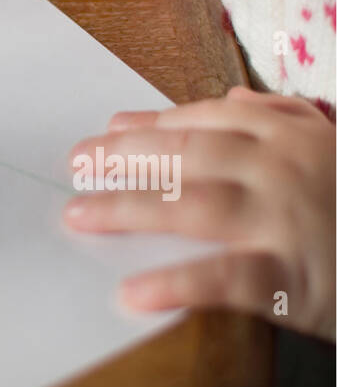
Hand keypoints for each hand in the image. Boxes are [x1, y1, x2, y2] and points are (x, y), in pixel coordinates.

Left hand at [63, 87, 335, 339]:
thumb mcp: (335, 146)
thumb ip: (283, 118)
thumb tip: (227, 95)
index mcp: (295, 134)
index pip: (209, 120)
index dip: (153, 124)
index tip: (108, 129)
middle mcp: (286, 168)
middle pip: (188, 155)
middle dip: (124, 157)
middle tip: (74, 163)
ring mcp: (290, 221)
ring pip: (193, 206)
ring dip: (127, 209)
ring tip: (77, 214)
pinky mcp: (298, 280)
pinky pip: (227, 280)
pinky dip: (177, 284)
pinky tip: (133, 291)